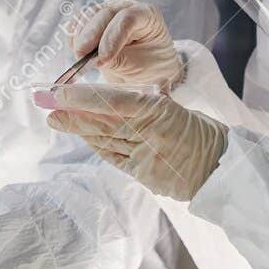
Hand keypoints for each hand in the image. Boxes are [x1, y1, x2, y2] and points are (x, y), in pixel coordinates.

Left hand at [36, 82, 227, 201]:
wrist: (221, 167)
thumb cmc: (198, 131)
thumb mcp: (174, 108)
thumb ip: (143, 103)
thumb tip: (107, 97)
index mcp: (159, 111)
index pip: (114, 102)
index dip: (84, 98)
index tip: (61, 92)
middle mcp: (149, 135)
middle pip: (102, 123)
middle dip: (71, 113)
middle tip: (46, 105)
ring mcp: (146, 158)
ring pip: (104, 140)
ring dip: (79, 130)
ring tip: (57, 120)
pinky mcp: (144, 176)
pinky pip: (114, 158)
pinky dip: (98, 146)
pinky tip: (84, 137)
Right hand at [68, 0, 184, 87]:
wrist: (146, 70)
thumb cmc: (150, 66)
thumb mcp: (139, 66)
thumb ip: (117, 60)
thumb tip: (92, 59)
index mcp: (146, 15)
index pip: (126, 19)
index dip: (112, 37)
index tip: (103, 59)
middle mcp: (124, 8)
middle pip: (102, 14)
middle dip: (90, 36)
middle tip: (81, 57)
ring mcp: (106, 11)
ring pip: (86, 17)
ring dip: (80, 38)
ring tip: (80, 58)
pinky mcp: (91, 21)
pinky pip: (76, 25)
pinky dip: (73, 38)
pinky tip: (75, 51)